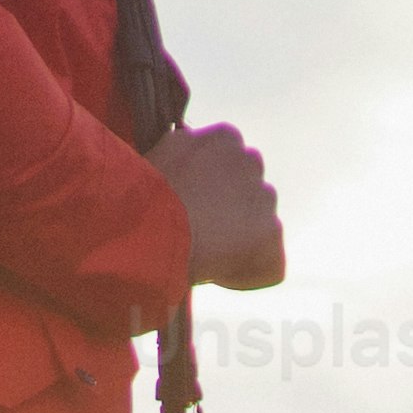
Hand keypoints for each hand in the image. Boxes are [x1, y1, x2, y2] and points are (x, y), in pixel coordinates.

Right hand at [161, 120, 286, 295]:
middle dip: (233, 208)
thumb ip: (186, 154)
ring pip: (260, 223)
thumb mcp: (160, 156)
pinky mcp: (271, 234)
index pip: (230, 160)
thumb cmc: (140, 196)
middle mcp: (251, 160)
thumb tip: (192, 156)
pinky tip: (217, 276)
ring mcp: (265, 197)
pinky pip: (270, 263)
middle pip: (250, 188)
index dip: (211, 186)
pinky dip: (250, 273)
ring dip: (242, 239)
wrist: (147, 229)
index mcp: (224, 137)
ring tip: (206, 255)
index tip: (191, 204)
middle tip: (201, 230)